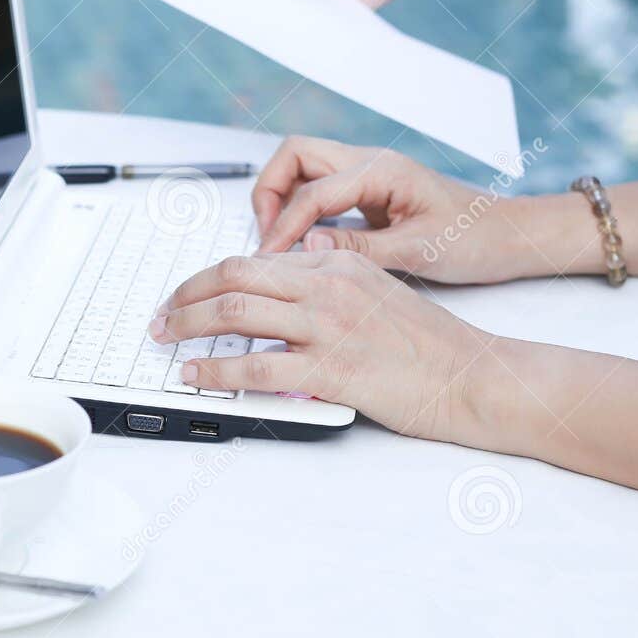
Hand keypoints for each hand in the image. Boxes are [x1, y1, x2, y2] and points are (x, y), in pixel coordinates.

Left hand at [150, 250, 493, 440]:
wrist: (475, 378)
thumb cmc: (432, 345)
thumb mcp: (379, 292)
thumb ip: (333, 280)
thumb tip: (291, 274)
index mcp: (338, 264)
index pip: (254, 259)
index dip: (208, 278)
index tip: (185, 295)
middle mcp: (329, 287)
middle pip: (234, 276)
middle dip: (185, 295)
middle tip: (161, 316)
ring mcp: (329, 327)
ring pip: (237, 313)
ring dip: (188, 326)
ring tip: (165, 340)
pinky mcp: (332, 370)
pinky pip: (255, 366)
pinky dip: (214, 369)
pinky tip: (195, 374)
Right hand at [251, 137, 531, 283]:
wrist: (509, 236)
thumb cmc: (476, 239)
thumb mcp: (420, 250)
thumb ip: (361, 249)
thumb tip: (308, 248)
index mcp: (383, 171)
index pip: (312, 191)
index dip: (283, 227)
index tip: (269, 260)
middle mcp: (370, 164)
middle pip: (294, 156)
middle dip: (269, 193)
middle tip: (267, 239)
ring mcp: (366, 176)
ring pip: (301, 169)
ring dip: (281, 200)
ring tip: (278, 244)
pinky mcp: (367, 194)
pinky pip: (318, 191)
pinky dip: (299, 212)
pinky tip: (301, 246)